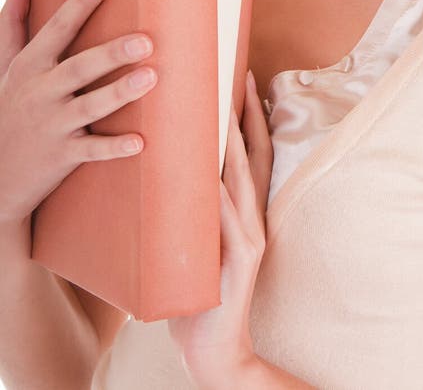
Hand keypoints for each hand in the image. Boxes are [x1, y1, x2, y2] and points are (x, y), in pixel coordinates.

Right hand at [0, 0, 156, 226]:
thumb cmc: (8, 106)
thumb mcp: (5, 62)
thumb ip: (14, 19)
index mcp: (31, 65)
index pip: (58, 28)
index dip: (80, 3)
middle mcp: (42, 92)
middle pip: (79, 68)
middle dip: (111, 54)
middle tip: (147, 40)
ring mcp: (53, 125)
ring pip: (89, 107)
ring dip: (119, 93)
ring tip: (151, 77)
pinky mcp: (62, 156)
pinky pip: (91, 150)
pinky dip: (114, 147)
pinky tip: (140, 142)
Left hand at [167, 69, 273, 384]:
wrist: (214, 347)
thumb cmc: (198, 293)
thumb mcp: (195, 243)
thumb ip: (191, 210)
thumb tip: (165, 171)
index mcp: (247, 211)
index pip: (253, 153)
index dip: (251, 116)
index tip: (242, 80)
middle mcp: (255, 217)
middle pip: (256, 154)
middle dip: (248, 114)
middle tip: (239, 77)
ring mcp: (252, 236)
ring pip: (245, 179)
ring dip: (235, 144)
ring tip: (223, 111)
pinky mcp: (243, 259)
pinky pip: (230, 220)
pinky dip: (220, 194)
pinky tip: (210, 173)